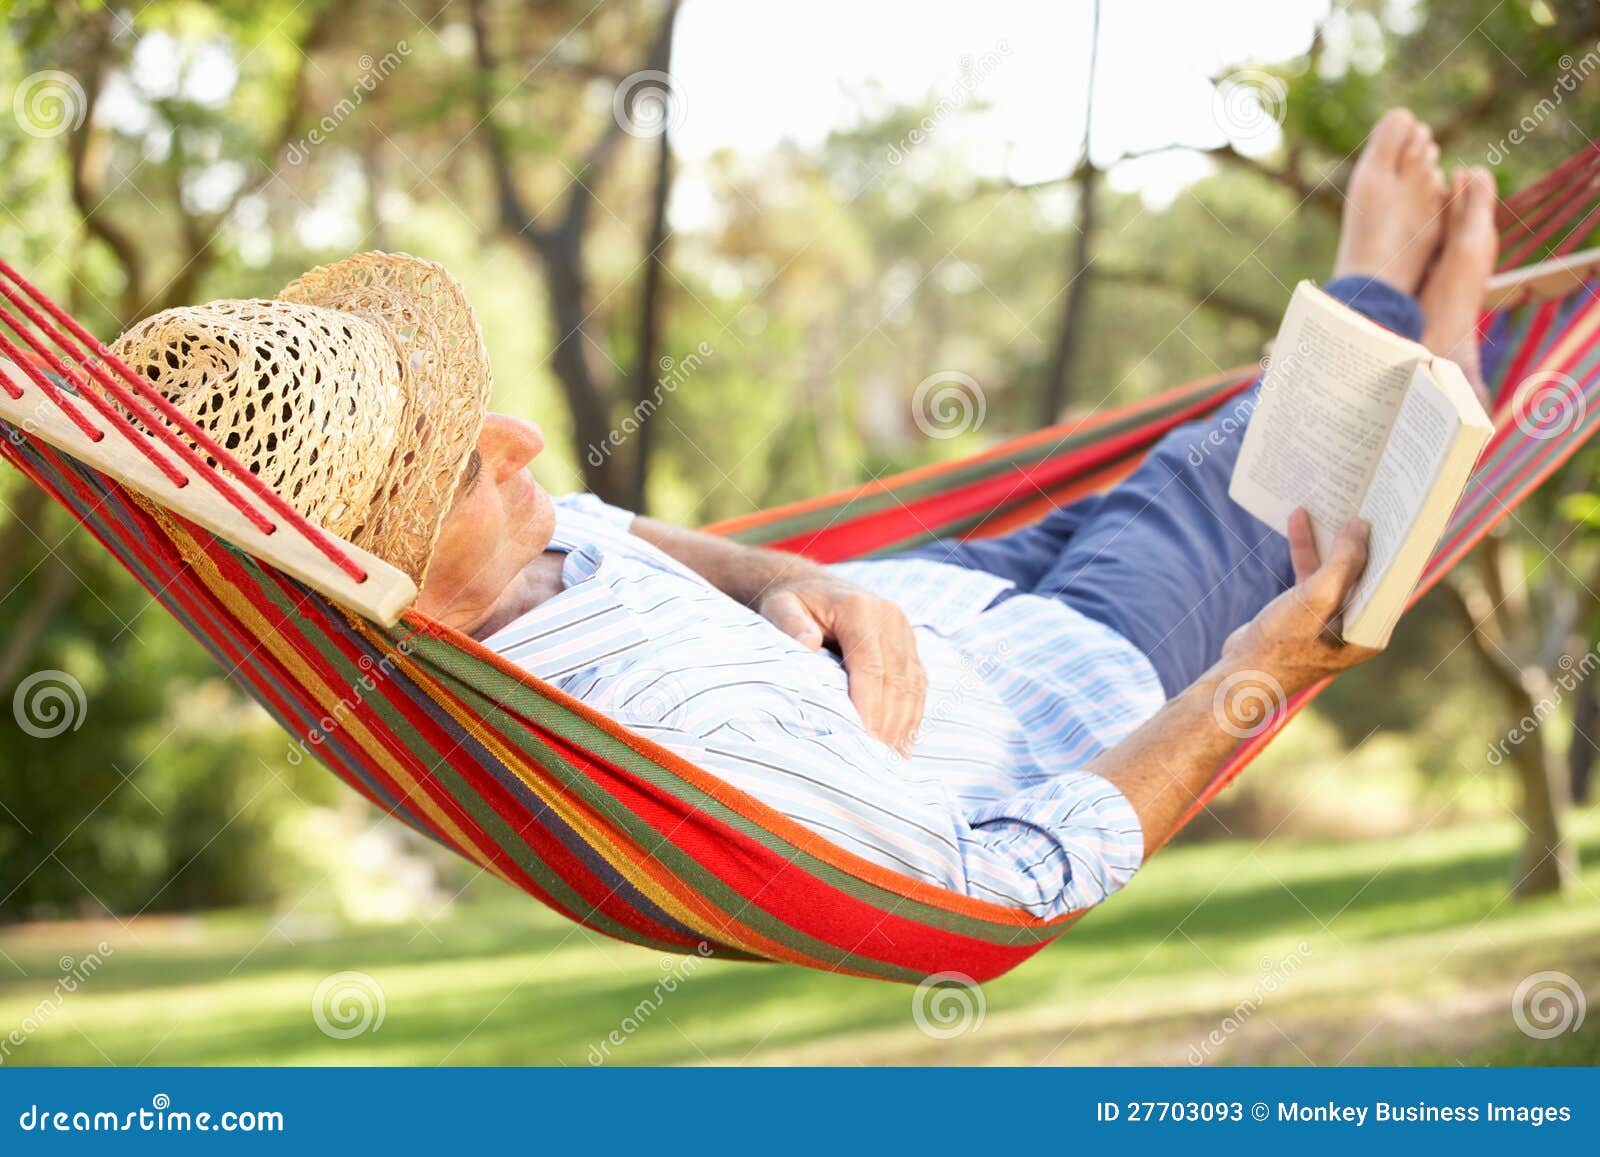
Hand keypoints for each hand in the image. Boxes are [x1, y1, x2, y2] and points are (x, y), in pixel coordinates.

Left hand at [758, 574, 927, 753]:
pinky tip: (901, 743)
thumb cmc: (792, 602)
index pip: (872, 668)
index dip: (870, 709)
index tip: (863, 743)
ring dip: (903, 725)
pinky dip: (911, 715)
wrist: (812, 585)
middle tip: (877, 764)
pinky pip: (918, 684)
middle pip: (897, 681)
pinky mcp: (910, 644)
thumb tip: (807, 645)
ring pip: (913, 686)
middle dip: (888, 725)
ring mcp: (905, 631)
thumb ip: (790, 624)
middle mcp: (890, 617)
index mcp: (860, 609)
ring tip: (891, 763)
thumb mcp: (780, 607)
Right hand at [1220, 509, 1382, 694]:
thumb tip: (1361, 525)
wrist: (1238, 675)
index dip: (1395, 547)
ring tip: (1333, 500)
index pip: (1392, 580)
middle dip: (1363, 536)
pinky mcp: (1303, 611)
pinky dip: (1306, 548)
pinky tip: (1298, 519)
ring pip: (1336, 568)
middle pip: (1366, 571)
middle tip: (1370, 497)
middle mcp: (1355, 624)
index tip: (1399, 512)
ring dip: (1331, 537)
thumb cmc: (1280, 643)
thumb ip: (1345, 561)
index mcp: (1371, 630)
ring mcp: (1328, 618)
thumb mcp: (1317, 597)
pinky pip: (1311, 573)